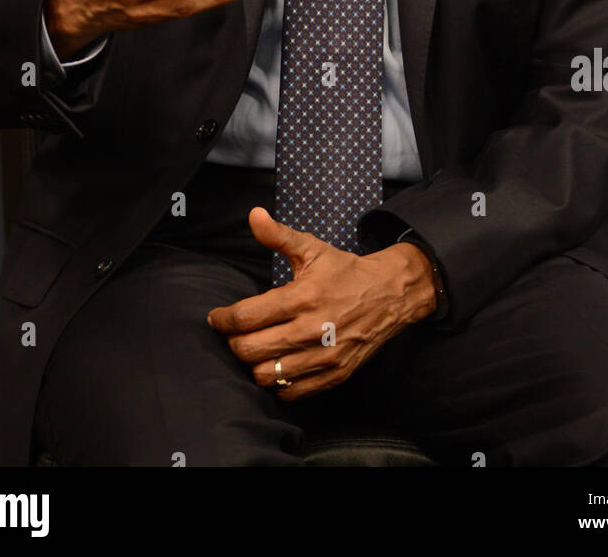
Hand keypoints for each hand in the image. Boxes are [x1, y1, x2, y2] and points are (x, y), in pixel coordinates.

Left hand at [206, 208, 436, 400]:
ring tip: (254, 348)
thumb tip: (253, 215)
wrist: (390, 294)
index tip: (217, 318)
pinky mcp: (335, 374)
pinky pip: (291, 392)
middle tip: (234, 333)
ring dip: (252, 363)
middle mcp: (312, 330)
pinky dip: (277, 382)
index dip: (223, 319)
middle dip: (233, 342)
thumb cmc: (345, 271)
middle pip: (250, 350)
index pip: (247, 317)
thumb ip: (278, 235)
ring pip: (266, 375)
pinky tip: (276, 363)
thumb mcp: (312, 249)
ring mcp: (324, 356)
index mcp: (303, 297)